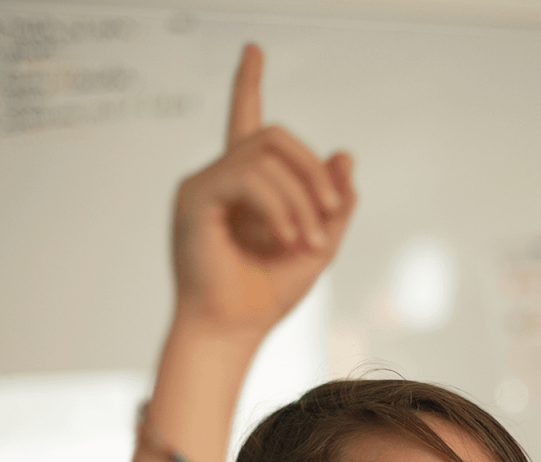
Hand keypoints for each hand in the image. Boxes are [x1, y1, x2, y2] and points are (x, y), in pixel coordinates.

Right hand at [169, 44, 355, 343]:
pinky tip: (286, 237)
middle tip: (331, 215)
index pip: (247, 122)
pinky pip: (248, 175)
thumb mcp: (319, 245)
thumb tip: (345, 154)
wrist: (232, 331)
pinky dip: (278, 205)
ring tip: (307, 240)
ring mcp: (203, 184)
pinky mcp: (195, 197)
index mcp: (246, 188)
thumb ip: (334, 202)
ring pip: (265, 154)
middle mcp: (220, 178)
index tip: (252, 50)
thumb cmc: (266, 296)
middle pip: (273, 136)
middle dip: (312, 171)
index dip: (248, 84)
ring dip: (301, 197)